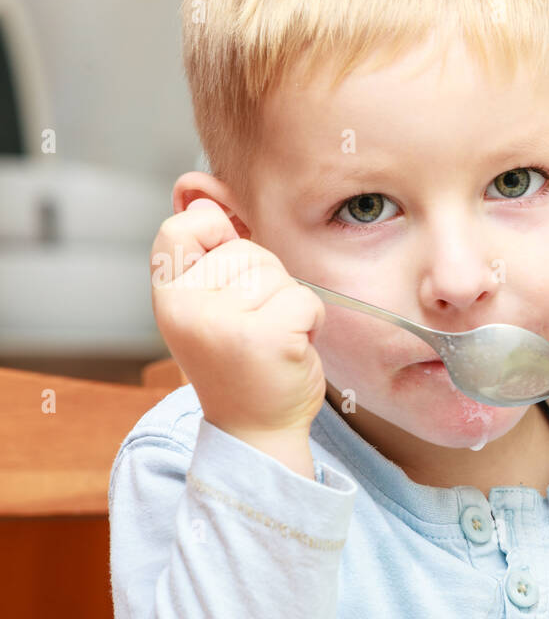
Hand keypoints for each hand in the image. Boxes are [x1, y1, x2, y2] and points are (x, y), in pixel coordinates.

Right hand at [151, 198, 326, 444]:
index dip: (216, 234)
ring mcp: (225, 323)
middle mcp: (186, 307)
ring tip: (273, 337)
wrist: (256, 428)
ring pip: (279, 273)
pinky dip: (310, 321)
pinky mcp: (267, 337)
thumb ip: (206, 249)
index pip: (183, 227)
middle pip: (247, 250)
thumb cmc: (240, 362)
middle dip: (265, 282)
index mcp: (167, 295)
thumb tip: (200, 190)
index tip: (228, 276)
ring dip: (289, 304)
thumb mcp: (209, 302)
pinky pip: (305, 298)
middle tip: (255, 326)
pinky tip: (292, 348)